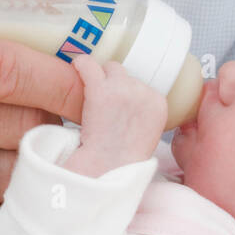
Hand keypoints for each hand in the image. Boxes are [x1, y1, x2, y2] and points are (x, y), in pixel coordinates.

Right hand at [0, 14, 84, 234]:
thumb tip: (57, 38)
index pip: (3, 66)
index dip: (62, 79)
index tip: (98, 85)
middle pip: (14, 121)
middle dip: (59, 126)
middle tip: (85, 128)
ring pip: (7, 175)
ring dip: (39, 174)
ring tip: (52, 166)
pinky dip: (12, 216)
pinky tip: (19, 205)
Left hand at [65, 57, 168, 175]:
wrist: (106, 169)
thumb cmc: (121, 161)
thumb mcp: (146, 135)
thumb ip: (141, 114)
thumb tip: (128, 103)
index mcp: (158, 103)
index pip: (140, 85)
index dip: (125, 96)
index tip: (115, 110)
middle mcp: (143, 91)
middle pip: (125, 75)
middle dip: (113, 86)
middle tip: (101, 105)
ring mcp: (123, 88)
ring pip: (109, 68)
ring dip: (99, 78)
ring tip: (88, 92)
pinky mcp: (100, 89)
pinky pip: (88, 65)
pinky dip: (81, 66)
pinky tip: (76, 69)